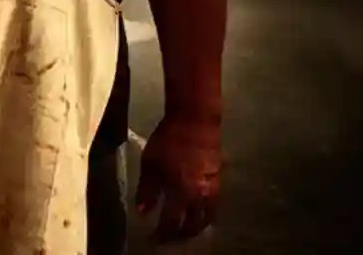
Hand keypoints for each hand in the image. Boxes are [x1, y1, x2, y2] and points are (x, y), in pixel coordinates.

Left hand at [134, 115, 222, 243]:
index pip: (171, 223)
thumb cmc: (168, 141)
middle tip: (168, 238)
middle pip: (192, 225)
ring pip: (207, 218)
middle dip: (180, 235)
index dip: (162, 234)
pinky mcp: (219, 181)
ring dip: (195, 228)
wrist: (195, 122)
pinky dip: (204, 215)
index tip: (153, 240)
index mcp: (181, 192)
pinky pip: (213, 206)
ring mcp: (213, 189)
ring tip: (183, 230)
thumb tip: (143, 213)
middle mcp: (200, 195)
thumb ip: (147, 190)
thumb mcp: (150, 164)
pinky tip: (196, 212)